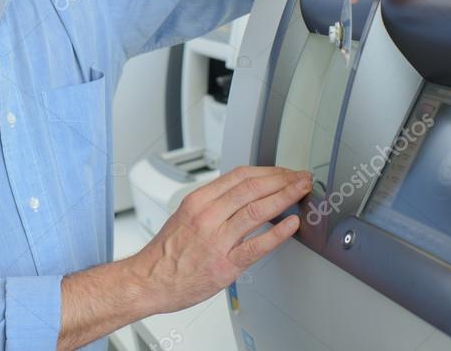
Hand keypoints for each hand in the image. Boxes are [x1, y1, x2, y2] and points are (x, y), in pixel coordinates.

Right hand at [126, 166, 310, 314]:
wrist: (149, 280)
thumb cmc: (167, 252)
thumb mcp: (186, 215)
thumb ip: (213, 204)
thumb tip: (242, 195)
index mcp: (199, 201)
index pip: (240, 175)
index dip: (268, 170)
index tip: (284, 172)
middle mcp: (208, 215)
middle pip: (252, 187)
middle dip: (282, 179)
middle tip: (300, 178)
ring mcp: (217, 239)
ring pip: (257, 210)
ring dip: (285, 197)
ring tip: (301, 192)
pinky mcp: (225, 264)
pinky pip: (256, 245)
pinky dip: (278, 233)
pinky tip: (292, 225)